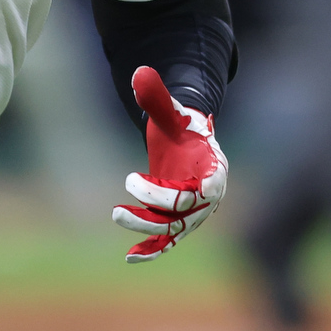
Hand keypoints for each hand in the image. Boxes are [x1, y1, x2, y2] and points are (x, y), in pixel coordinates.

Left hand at [113, 66, 227, 261]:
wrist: (185, 145)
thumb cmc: (182, 128)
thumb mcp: (171, 112)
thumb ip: (158, 97)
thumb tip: (139, 72)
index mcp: (214, 169)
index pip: (209, 185)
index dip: (199, 190)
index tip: (179, 188)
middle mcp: (207, 197)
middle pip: (184, 209)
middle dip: (155, 203)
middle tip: (126, 185)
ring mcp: (193, 215)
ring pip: (171, 228)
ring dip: (144, 227)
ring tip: (117, 213)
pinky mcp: (178, 224)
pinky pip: (166, 242)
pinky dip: (150, 250)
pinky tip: (130, 257)